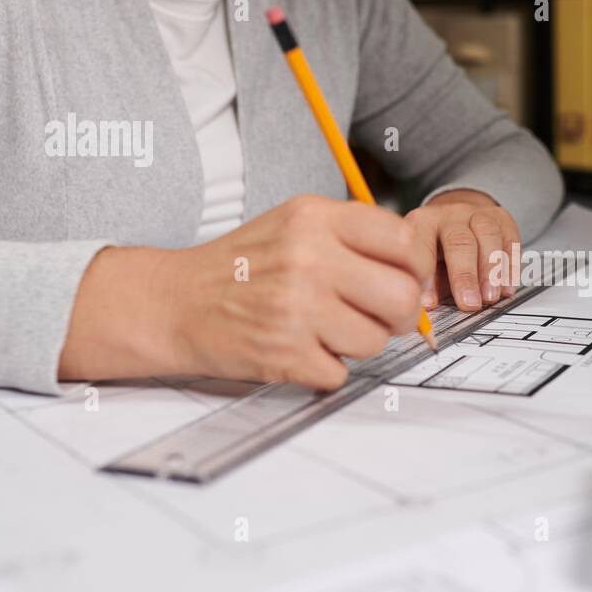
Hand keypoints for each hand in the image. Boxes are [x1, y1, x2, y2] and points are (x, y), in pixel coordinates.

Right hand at [61, 195, 433, 388]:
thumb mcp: (295, 224)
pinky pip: (340, 373)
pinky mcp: (284, 354)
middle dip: (398, 316)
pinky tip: (300, 349)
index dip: (414, 267)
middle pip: (402, 297)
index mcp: (315, 218)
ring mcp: (296, 308)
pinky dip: (325, 369)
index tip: (403, 279)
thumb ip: (354, 238)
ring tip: (325, 330)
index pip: (404, 240)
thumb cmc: (242, 266)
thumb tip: (416, 274)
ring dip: (357, 344)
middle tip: (378, 316)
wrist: (175, 302)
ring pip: (376, 341)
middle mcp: (308, 258)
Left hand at [405, 189, 521, 311]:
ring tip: (491, 297)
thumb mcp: (426, 262)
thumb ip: (428, 282)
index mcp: (424, 223)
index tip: (432, 304)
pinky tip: (508, 288)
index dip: (428, 277)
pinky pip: (511, 240)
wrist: (460, 215)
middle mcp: (451, 215)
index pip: (423, 245)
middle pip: (460, 241)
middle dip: (466, 275)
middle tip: (469, 303)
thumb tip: (428, 304)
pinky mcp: (503, 219)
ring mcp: (479, 214)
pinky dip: (511, 267)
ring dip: (491, 270)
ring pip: (488, 236)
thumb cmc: (439, 246)